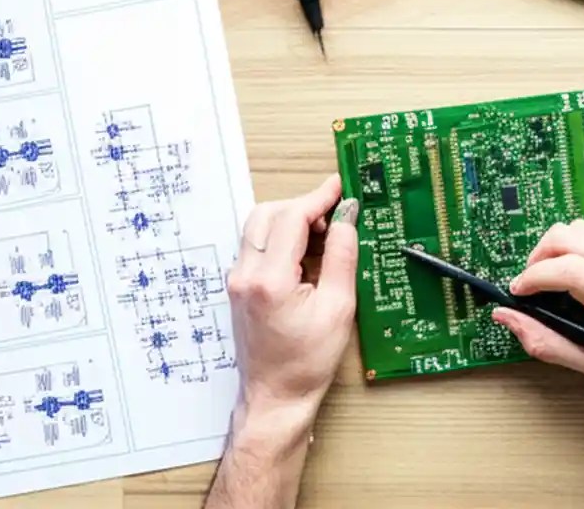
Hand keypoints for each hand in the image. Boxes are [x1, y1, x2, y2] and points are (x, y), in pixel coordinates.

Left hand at [227, 175, 359, 437]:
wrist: (276, 396)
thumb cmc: (308, 362)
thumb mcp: (338, 308)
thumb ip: (342, 257)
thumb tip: (347, 218)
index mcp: (270, 280)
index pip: (291, 218)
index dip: (318, 198)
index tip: (339, 187)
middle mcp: (245, 275)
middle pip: (269, 214)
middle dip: (303, 206)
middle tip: (335, 214)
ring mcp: (237, 280)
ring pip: (259, 226)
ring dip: (290, 219)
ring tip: (322, 234)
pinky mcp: (238, 286)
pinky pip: (256, 245)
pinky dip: (280, 237)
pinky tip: (305, 252)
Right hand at [492, 220, 583, 393]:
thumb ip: (550, 344)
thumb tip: (510, 320)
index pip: (565, 267)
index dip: (530, 277)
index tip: (518, 293)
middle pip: (566, 234)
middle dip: (537, 256)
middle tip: (531, 285)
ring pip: (579, 228)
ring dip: (555, 248)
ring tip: (551, 280)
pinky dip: (575, 250)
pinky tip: (576, 278)